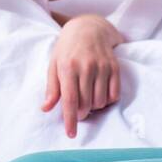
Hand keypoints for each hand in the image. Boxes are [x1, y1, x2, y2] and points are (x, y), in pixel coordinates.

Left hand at [43, 15, 124, 137]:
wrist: (89, 28)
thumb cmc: (67, 49)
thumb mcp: (54, 64)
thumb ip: (52, 88)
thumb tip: (46, 108)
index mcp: (68, 67)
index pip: (70, 99)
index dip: (70, 119)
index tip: (71, 134)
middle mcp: (87, 66)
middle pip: (86, 104)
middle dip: (81, 114)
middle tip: (78, 112)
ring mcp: (103, 66)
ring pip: (100, 101)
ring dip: (94, 107)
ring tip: (88, 99)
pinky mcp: (115, 67)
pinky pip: (114, 94)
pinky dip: (107, 101)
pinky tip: (100, 94)